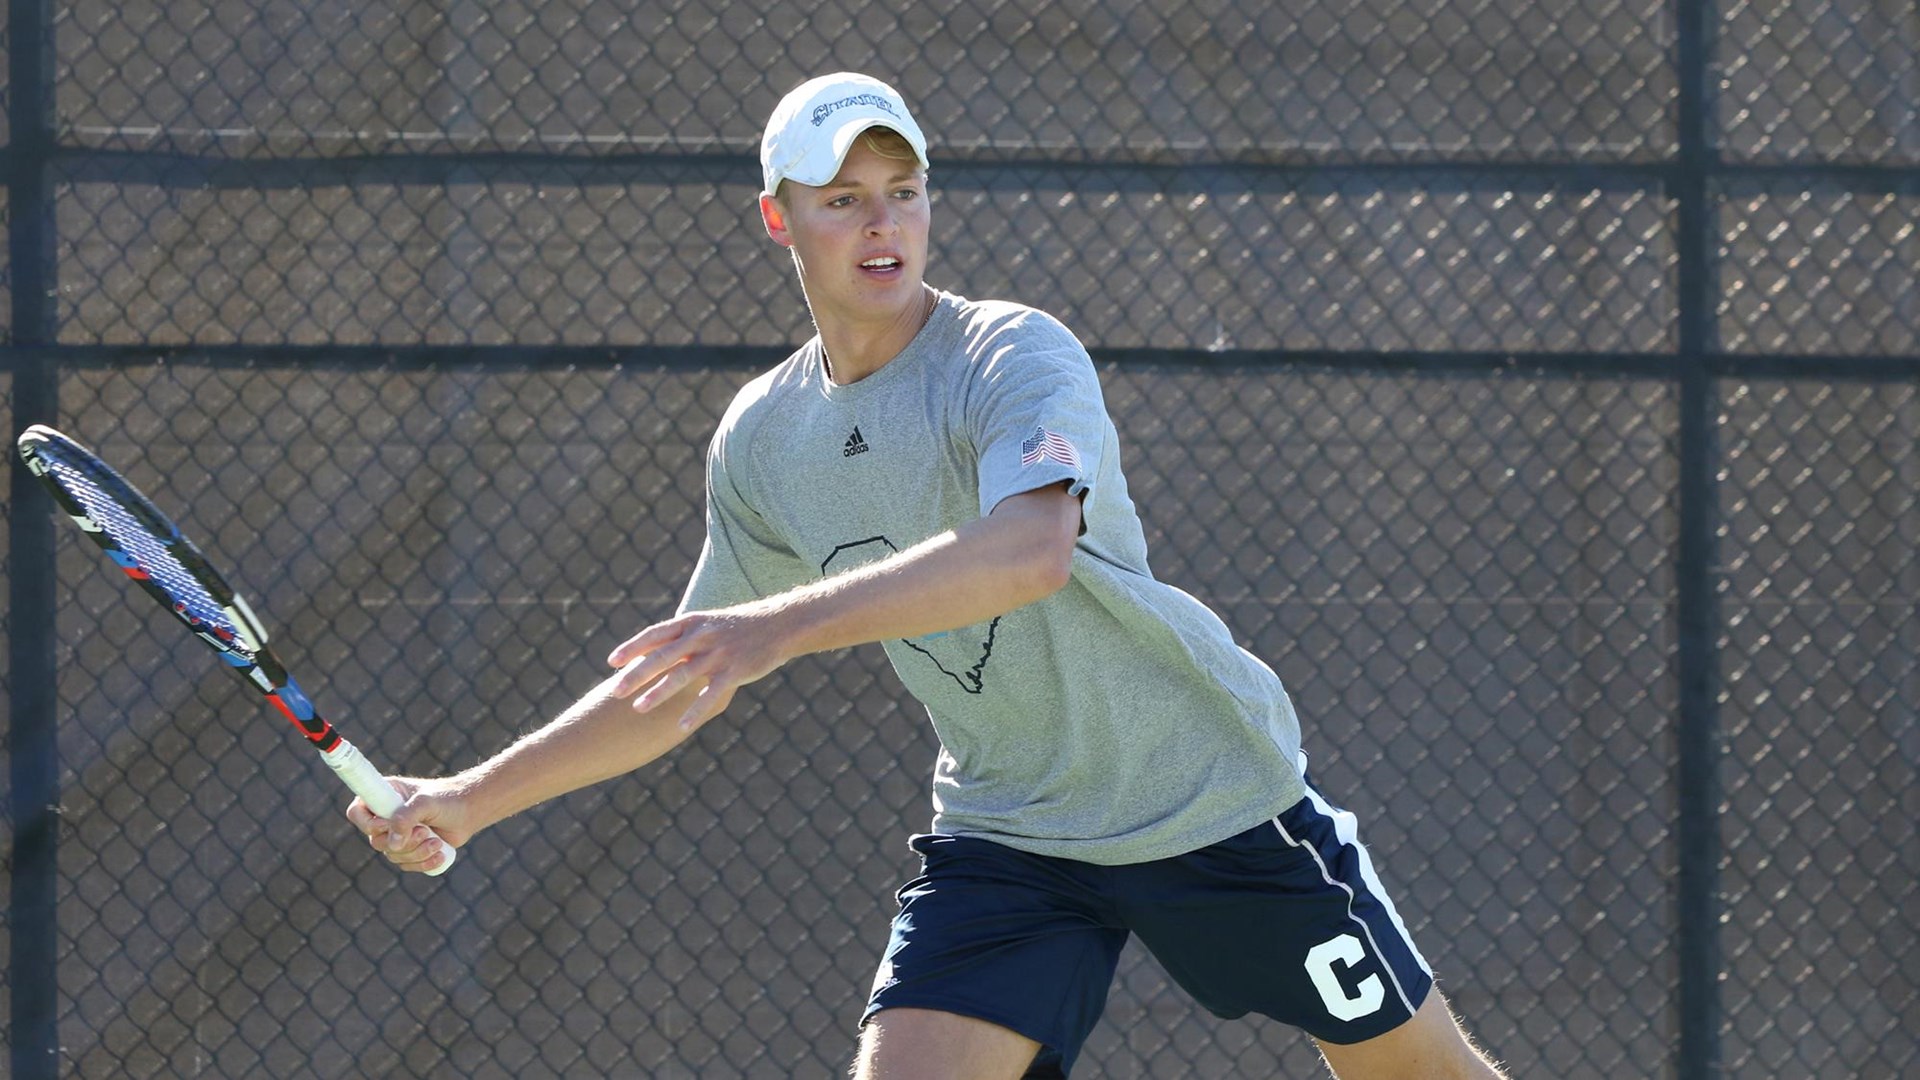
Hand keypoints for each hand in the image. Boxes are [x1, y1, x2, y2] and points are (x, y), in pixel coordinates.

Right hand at [345, 776, 474, 874]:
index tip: (387, 825)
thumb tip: (393, 843)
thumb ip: (406, 818)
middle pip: (375, 840)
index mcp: (384, 796)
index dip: (367, 823)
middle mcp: (386, 816)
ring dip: (416, 852)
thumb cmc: (448, 799)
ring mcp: (397, 835)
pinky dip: (423, 862)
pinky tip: (440, 854)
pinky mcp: (410, 849)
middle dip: (402, 841)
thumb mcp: (426, 803)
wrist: (470, 810)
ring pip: (393, 855)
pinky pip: (407, 865)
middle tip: (424, 832)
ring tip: (436, 841)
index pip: (357, 812)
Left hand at [606, 608, 789, 730]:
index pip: (655, 634)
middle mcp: (702, 637)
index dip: (632, 647)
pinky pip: (710, 694)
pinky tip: (681, 727)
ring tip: (638, 708)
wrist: (780, 624)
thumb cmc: (740, 626)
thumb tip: (657, 648)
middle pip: (662, 656)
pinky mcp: (735, 671)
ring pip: (682, 675)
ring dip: (658, 692)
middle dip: (637, 674)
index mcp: (692, 623)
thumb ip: (684, 637)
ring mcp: (718, 654)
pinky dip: (695, 711)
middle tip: (615, 691)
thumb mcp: (709, 625)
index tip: (611, 662)